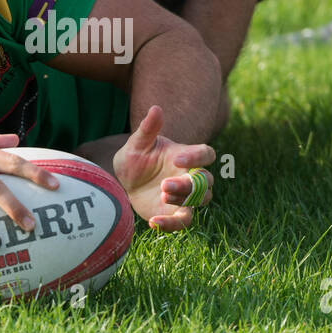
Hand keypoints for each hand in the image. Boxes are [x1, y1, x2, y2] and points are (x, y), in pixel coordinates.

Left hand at [112, 105, 214, 230]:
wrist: (125, 183)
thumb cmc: (135, 159)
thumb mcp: (137, 144)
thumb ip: (148, 129)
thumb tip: (155, 108)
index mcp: (186, 156)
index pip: (206, 154)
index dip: (198, 157)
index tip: (177, 159)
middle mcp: (191, 176)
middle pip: (206, 180)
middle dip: (190, 184)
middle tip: (165, 185)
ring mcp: (186, 196)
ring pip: (201, 200)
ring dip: (185, 199)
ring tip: (162, 195)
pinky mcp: (176, 213)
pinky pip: (183, 222)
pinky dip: (172, 225)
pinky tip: (153, 222)